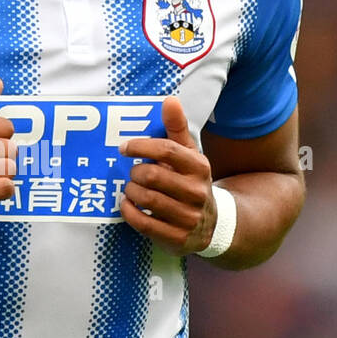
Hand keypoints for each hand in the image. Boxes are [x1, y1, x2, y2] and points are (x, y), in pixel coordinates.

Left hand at [118, 95, 216, 255]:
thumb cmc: (191, 182)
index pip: (167, 151)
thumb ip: (177, 128)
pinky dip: (128, 211)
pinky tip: (128, 204)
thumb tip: (170, 100)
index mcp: (199, 167)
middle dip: (134, 173)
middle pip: (152, 175)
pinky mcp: (177, 238)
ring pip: (146, 199)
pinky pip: (143, 222)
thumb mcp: (190, 155)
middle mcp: (196, 192)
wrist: (212, 225)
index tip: (123, 148)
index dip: (140, 146)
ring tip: (131, 189)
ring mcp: (187, 217)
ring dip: (130, 191)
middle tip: (132, 173)